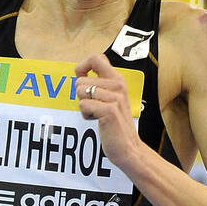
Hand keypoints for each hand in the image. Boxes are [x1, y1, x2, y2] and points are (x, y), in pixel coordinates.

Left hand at [74, 52, 141, 174]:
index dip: (82, 67)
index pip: (95, 58)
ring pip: (80, 92)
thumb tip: (78, 74)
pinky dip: (86, 115)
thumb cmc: (115, 125)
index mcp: (117, 79)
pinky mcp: (109, 110)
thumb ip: (99, 84)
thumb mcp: (111, 99)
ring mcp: (114, 97)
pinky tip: (98, 121)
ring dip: (84, 106)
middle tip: (96, 107)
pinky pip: (83, 105)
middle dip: (81, 96)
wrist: (128, 148)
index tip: (83, 81)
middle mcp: (117, 85)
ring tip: (98, 114)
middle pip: (81, 80)